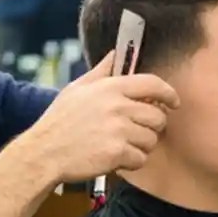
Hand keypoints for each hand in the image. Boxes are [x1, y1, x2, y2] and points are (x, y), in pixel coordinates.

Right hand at [21, 52, 179, 181]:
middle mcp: (118, 106)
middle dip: (152, 126)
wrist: (44, 153)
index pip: (152, 84)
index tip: (173, 102)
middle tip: (138, 132)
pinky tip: (115, 159)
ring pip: (151, 139)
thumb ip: (101, 71)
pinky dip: (131, 162)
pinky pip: (140, 159)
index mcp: (110, 87)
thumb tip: (115, 53)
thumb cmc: (59, 121)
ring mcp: (119, 130)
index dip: (168, 93)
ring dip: (141, 146)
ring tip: (122, 146)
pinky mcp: (117, 152)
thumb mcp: (77, 88)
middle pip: (158, 116)